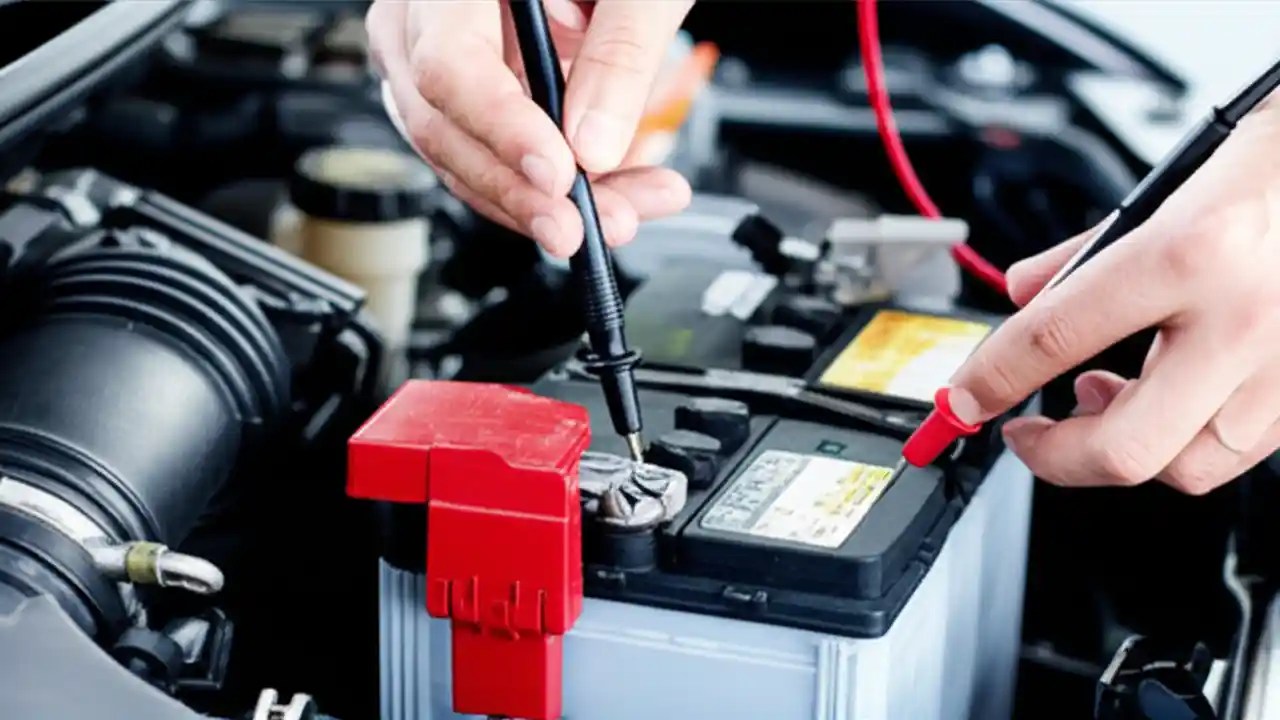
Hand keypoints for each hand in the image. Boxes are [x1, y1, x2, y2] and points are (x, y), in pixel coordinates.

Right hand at [367, 0, 693, 256]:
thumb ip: (620, 52)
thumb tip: (592, 146)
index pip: (448, 63)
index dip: (501, 130)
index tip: (559, 176)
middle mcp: (427, 15)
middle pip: (441, 121)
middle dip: (518, 191)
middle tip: (581, 227)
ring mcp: (442, 54)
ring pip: (460, 154)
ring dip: (534, 202)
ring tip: (615, 217)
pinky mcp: (474, 92)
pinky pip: (487, 156)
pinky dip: (542, 189)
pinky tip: (607, 199)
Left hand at [947, 99, 1279, 494]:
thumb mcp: (1172, 184)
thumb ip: (1085, 251)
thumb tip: (1023, 292)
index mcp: (1190, 252)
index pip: (1054, 337)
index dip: (992, 378)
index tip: (962, 398)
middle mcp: (1243, 319)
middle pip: (1126, 447)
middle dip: (1056, 456)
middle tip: (1025, 433)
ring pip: (1185, 467)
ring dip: (1123, 450)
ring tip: (1098, 403)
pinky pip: (1234, 451)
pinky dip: (1180, 441)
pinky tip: (1163, 403)